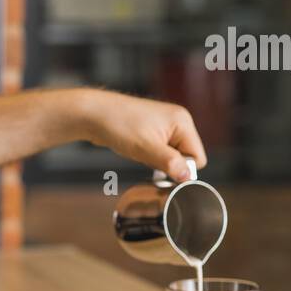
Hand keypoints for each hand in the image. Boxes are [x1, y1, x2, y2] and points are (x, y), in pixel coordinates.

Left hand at [75, 90, 207, 181]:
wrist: (93, 114)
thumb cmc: (118, 125)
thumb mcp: (145, 148)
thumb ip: (170, 163)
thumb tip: (188, 177)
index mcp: (183, 122)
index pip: (198, 157)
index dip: (182, 168)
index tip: (162, 168)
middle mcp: (178, 122)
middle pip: (186, 157)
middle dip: (169, 164)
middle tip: (147, 157)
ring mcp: (165, 125)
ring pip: (172, 156)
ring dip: (157, 161)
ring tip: (140, 152)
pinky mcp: (153, 131)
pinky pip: (160, 152)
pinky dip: (150, 156)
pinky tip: (136, 150)